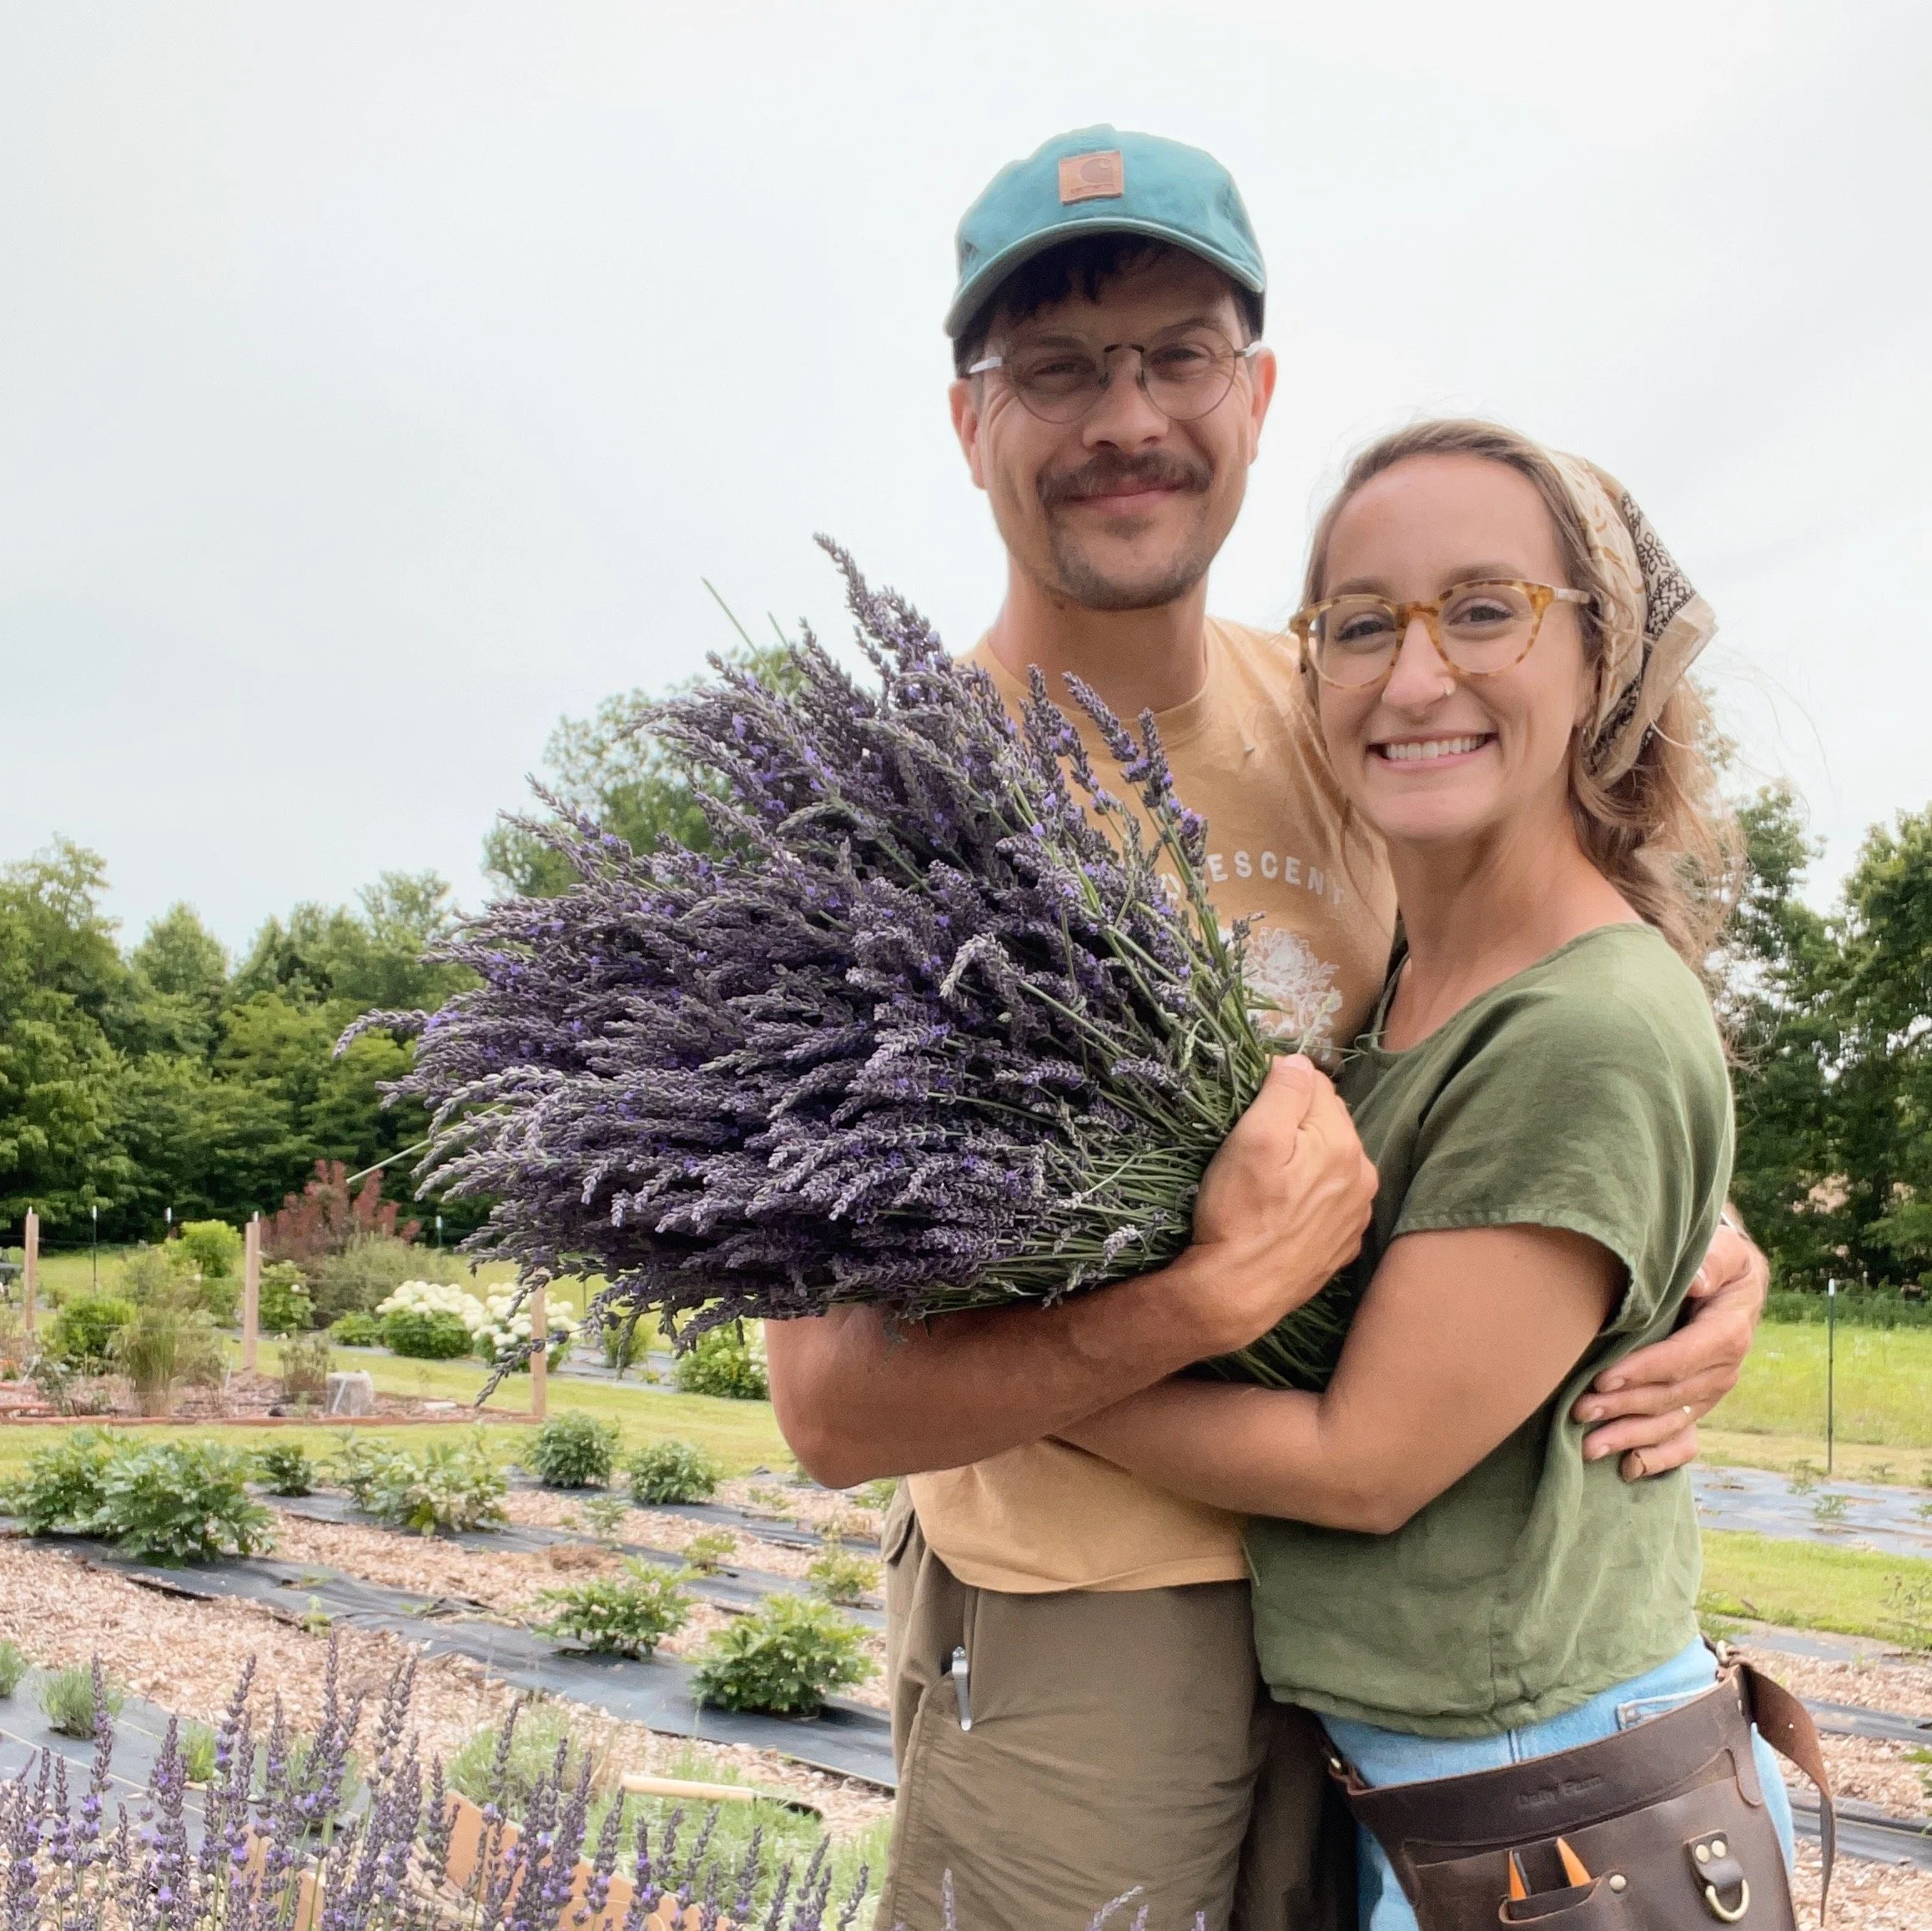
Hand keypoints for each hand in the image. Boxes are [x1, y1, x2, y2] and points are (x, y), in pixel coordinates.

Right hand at [1173, 1054, 1377, 1356]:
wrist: (1237, 1293)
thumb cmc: (1239, 1213)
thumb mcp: (1253, 1139)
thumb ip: (1283, 1092)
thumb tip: (1298, 1060)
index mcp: (1344, 1144)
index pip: (1317, 1084)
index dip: (1279, 1085)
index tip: (1249, 1105)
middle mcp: (1363, 1177)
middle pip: (1328, 1124)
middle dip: (1297, 1122)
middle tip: (1254, 1141)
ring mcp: (1355, 1216)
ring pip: (1331, 1163)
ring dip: (1307, 1159)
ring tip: (1268, 1178)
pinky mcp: (1342, 1246)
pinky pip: (1329, 1202)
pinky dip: (1310, 1196)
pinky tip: (1282, 1209)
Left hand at [1573, 1216, 1767, 1481]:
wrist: (1733, 1282)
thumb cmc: (1717, 1261)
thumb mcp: (1721, 1252)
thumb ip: (1711, 1263)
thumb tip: (1698, 1281)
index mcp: (1728, 1334)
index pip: (1683, 1358)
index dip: (1644, 1371)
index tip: (1604, 1379)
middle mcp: (1723, 1370)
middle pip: (1670, 1396)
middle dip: (1623, 1407)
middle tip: (1579, 1411)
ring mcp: (1710, 1393)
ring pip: (1671, 1423)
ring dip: (1630, 1437)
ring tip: (1588, 1447)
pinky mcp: (1698, 1405)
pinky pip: (1685, 1441)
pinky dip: (1658, 1458)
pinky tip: (1628, 1470)